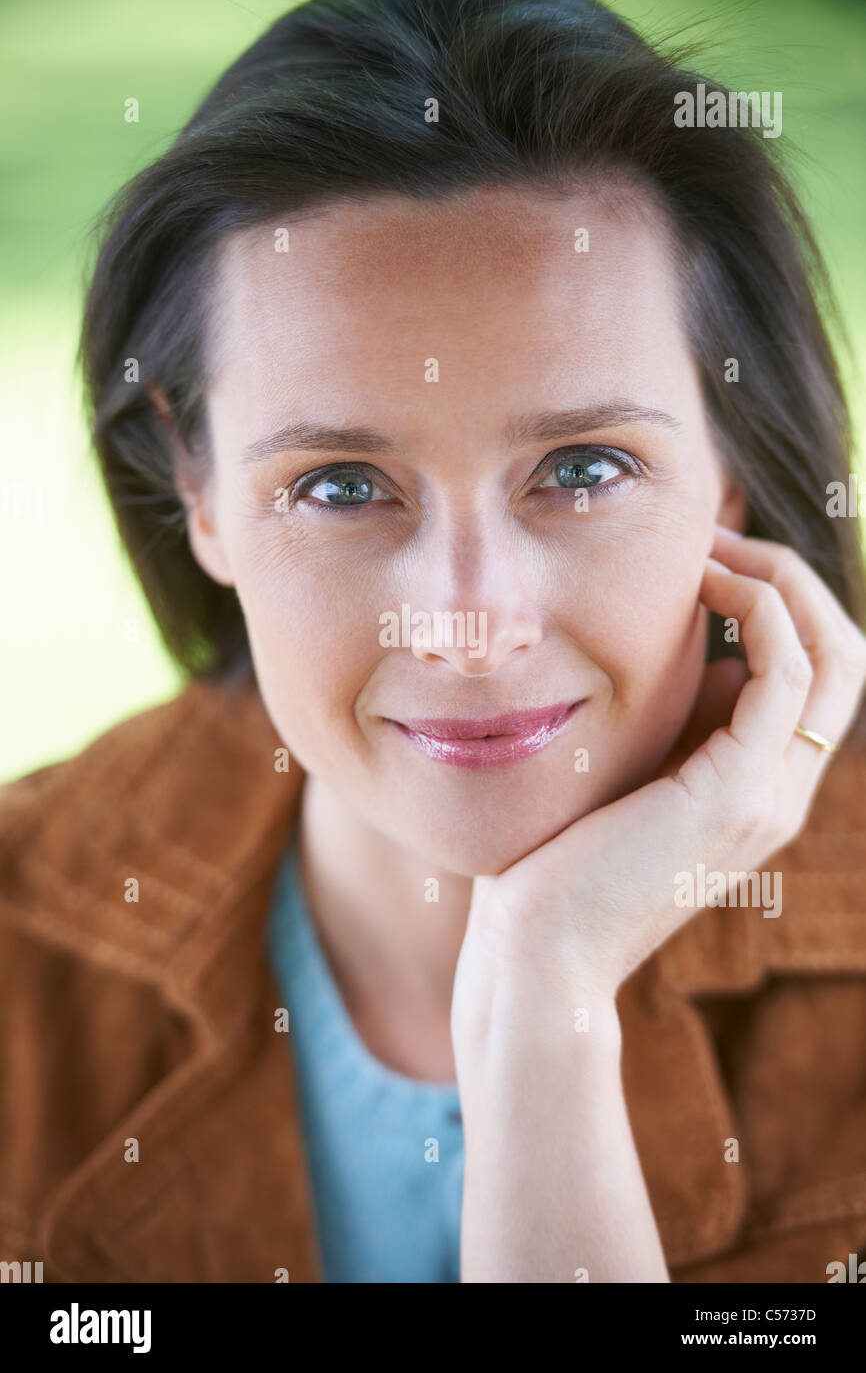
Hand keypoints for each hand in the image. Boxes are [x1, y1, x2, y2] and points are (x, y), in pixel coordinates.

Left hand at [452, 525, 865, 1035]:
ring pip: (832, 654)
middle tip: (721, 537)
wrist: (541, 955)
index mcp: (761, 791)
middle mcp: (782, 793)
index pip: (818, 677)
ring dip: (778, 581)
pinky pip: (784, 673)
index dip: (783, 603)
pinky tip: (704, 584)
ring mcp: (768, 796)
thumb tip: (719, 662)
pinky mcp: (735, 792)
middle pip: (844, 656)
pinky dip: (760, 610)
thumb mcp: (638, 780)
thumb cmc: (562, 866)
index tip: (711, 560)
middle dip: (793, 580)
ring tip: (712, 548)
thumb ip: (687, 729)